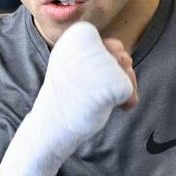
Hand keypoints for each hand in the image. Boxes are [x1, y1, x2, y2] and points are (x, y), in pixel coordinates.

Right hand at [0, 22, 134, 175]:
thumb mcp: (75, 80)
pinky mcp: (101, 82)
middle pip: (120, 51)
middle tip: (117, 97)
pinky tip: (119, 109)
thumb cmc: (61, 112)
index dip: (116, 57)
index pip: (107, 40)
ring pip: (126, 67)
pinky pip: (127, 87)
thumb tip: (122, 51)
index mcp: (71, 42)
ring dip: (129, 85)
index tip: (111, 78)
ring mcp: (90, 64)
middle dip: (126, 71)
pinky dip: (128, 100)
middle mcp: (79, 47)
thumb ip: (91, 65)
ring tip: (117, 104)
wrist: (46, 135)